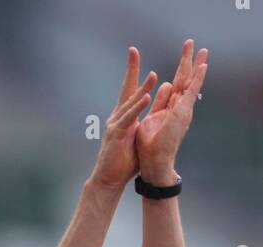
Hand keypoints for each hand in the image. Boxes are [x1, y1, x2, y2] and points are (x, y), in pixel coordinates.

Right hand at [91, 47, 156, 189]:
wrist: (109, 179)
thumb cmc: (123, 162)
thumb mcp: (138, 138)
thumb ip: (144, 124)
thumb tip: (151, 115)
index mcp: (124, 117)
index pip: (130, 92)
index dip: (134, 74)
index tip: (135, 56)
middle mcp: (118, 117)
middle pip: (126, 90)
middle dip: (130, 70)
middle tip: (133, 51)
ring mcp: (115, 124)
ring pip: (129, 103)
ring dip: (141, 88)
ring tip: (153, 75)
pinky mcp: (116, 135)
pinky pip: (128, 119)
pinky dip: (137, 108)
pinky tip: (145, 98)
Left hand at [135, 39, 207, 182]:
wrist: (154, 161)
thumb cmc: (150, 145)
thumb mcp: (153, 117)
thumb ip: (160, 102)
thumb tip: (166, 84)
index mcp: (171, 107)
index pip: (178, 83)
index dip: (182, 68)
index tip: (187, 54)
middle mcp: (180, 107)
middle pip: (186, 79)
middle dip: (190, 61)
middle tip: (197, 45)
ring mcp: (183, 110)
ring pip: (191, 82)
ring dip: (197, 66)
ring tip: (204, 50)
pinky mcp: (182, 112)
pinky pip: (192, 92)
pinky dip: (198, 79)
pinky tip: (203, 66)